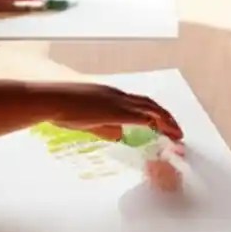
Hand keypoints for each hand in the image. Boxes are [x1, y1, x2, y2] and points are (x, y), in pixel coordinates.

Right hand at [50, 83, 182, 141]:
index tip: (162, 124)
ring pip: (151, 109)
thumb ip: (105, 127)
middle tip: (177, 131)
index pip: (138, 103)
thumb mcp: (88, 120)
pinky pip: (144, 116)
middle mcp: (119, 95)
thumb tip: (120, 136)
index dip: (153, 113)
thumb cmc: (62, 109)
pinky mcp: (117, 110)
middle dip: (166, 117)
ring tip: (177, 134)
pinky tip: (165, 133)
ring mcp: (119, 101)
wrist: (53, 99)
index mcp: (111, 95)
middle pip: (150, 104)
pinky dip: (157, 124)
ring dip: (167, 121)